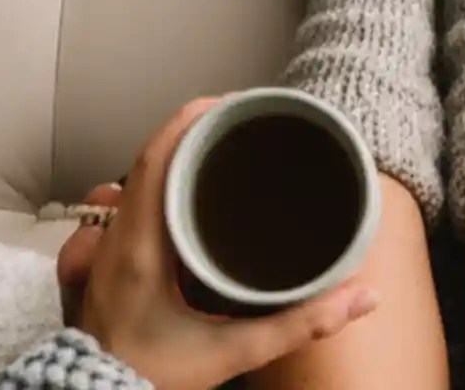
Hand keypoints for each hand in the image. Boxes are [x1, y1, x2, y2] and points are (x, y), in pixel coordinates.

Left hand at [57, 97, 378, 389]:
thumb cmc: (154, 378)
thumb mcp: (233, 351)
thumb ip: (298, 324)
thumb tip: (361, 296)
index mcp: (138, 248)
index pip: (154, 160)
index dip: (188, 121)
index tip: (227, 102)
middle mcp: (114, 240)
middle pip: (146, 161)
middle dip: (190, 131)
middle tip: (235, 120)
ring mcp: (102, 251)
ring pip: (131, 181)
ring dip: (171, 157)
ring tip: (213, 148)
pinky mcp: (104, 264)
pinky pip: (125, 205)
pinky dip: (154, 185)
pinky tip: (182, 194)